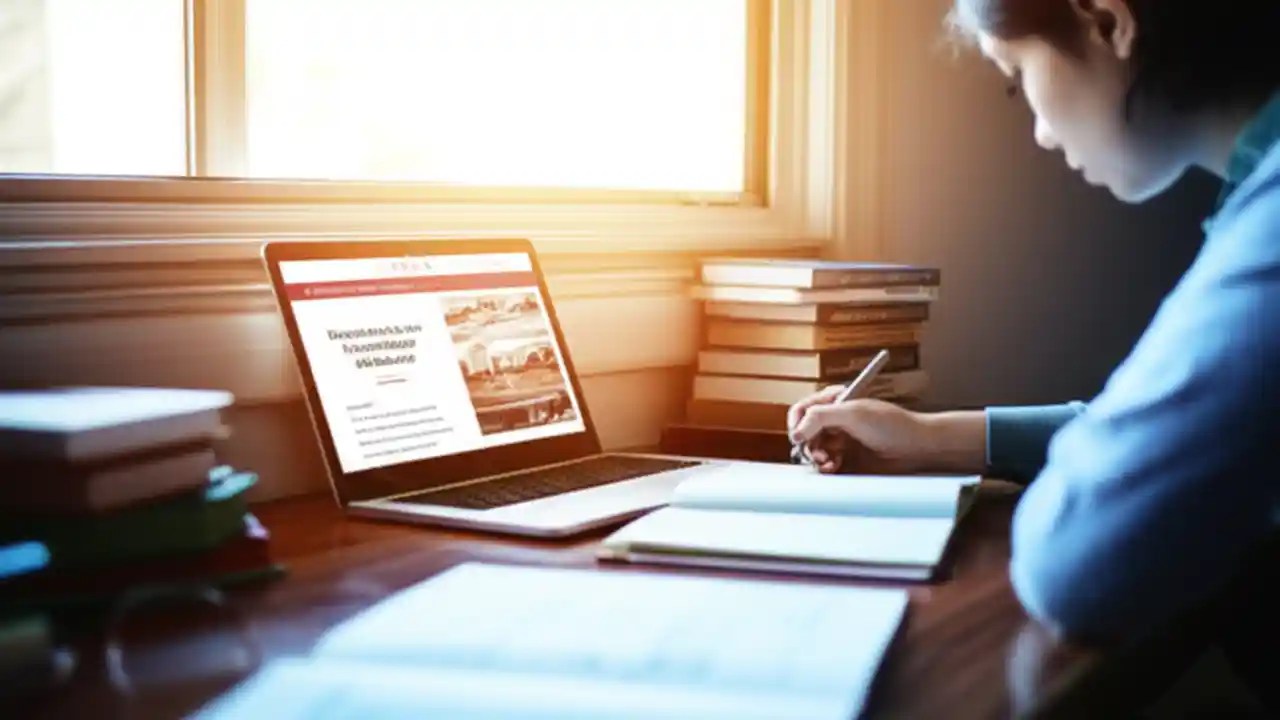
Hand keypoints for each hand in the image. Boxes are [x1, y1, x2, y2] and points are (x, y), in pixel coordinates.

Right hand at [787, 393, 932, 473]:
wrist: (916, 447)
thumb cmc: (892, 424)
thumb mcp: (852, 413)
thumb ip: (819, 417)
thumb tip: (796, 433)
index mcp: (834, 401)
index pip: (802, 409)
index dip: (797, 423)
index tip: (798, 438)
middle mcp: (834, 419)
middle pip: (803, 432)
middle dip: (807, 444)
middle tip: (817, 455)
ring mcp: (840, 439)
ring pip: (812, 450)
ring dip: (815, 457)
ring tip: (827, 463)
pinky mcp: (846, 458)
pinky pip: (824, 464)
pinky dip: (825, 467)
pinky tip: (834, 467)